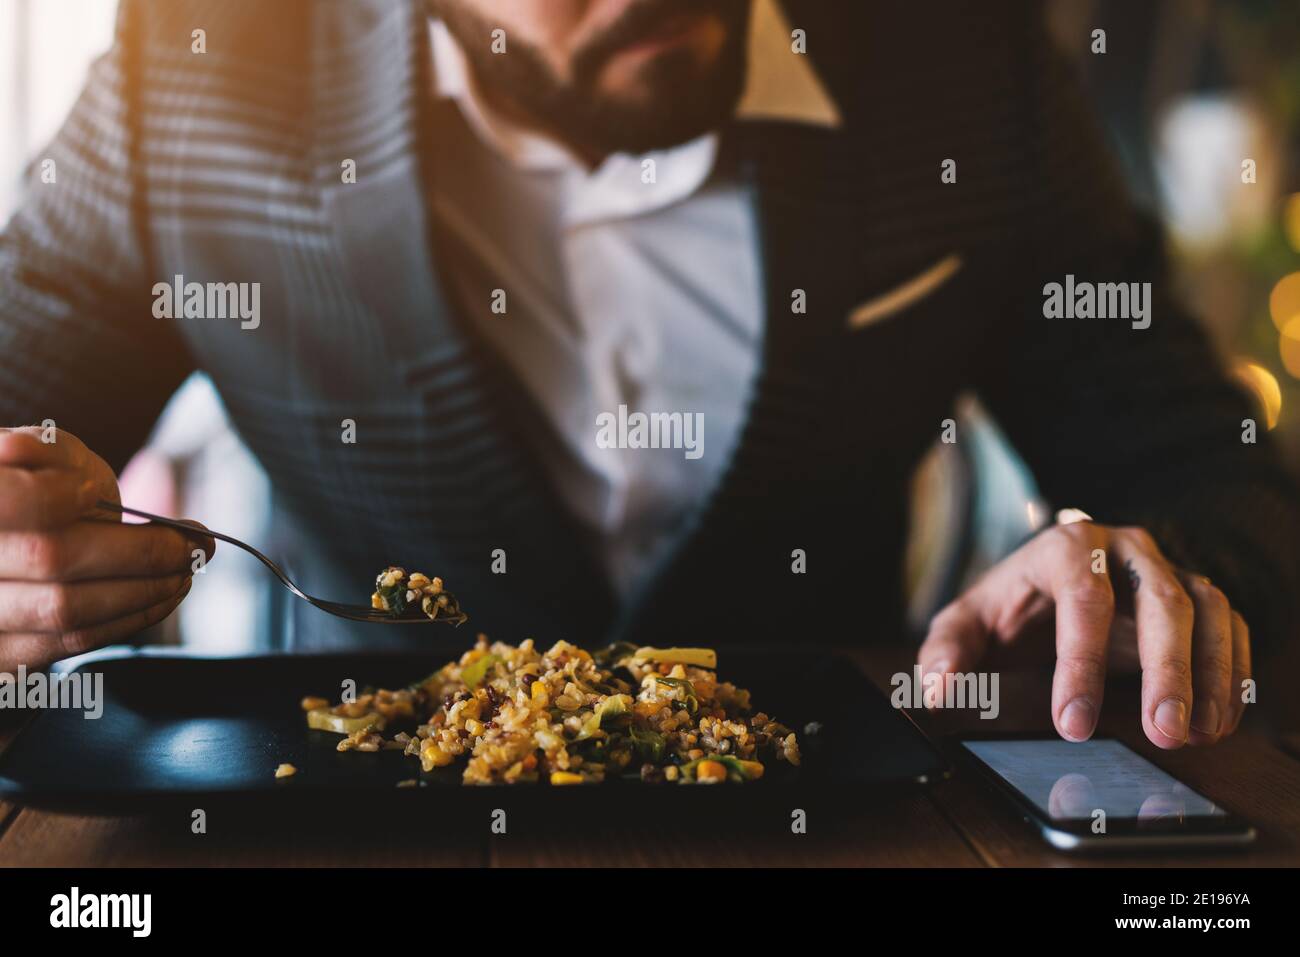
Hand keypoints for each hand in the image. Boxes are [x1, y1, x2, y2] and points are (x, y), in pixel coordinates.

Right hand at [0, 427, 214, 671]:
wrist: (11, 536)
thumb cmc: (31, 486)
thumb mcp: (39, 454)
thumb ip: (52, 452)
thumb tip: (79, 486)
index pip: (14, 501)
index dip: (59, 496)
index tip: (96, 495)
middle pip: (53, 559)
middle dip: (143, 551)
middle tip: (196, 542)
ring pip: (66, 610)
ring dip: (145, 590)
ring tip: (186, 569)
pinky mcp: (6, 653)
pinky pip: (72, 643)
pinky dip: (129, 618)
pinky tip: (163, 595)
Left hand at [917, 521, 1249, 748]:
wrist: (1051, 577)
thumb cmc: (1013, 603)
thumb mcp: (969, 620)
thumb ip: (948, 651)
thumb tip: (937, 689)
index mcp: (1066, 548)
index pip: (1082, 599)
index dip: (1081, 663)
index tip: (1074, 722)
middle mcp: (1126, 549)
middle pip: (1159, 602)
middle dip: (1166, 670)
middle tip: (1162, 733)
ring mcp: (1168, 567)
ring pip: (1206, 611)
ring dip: (1207, 676)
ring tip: (1193, 734)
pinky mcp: (1198, 594)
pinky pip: (1228, 628)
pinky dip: (1228, 674)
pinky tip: (1215, 721)